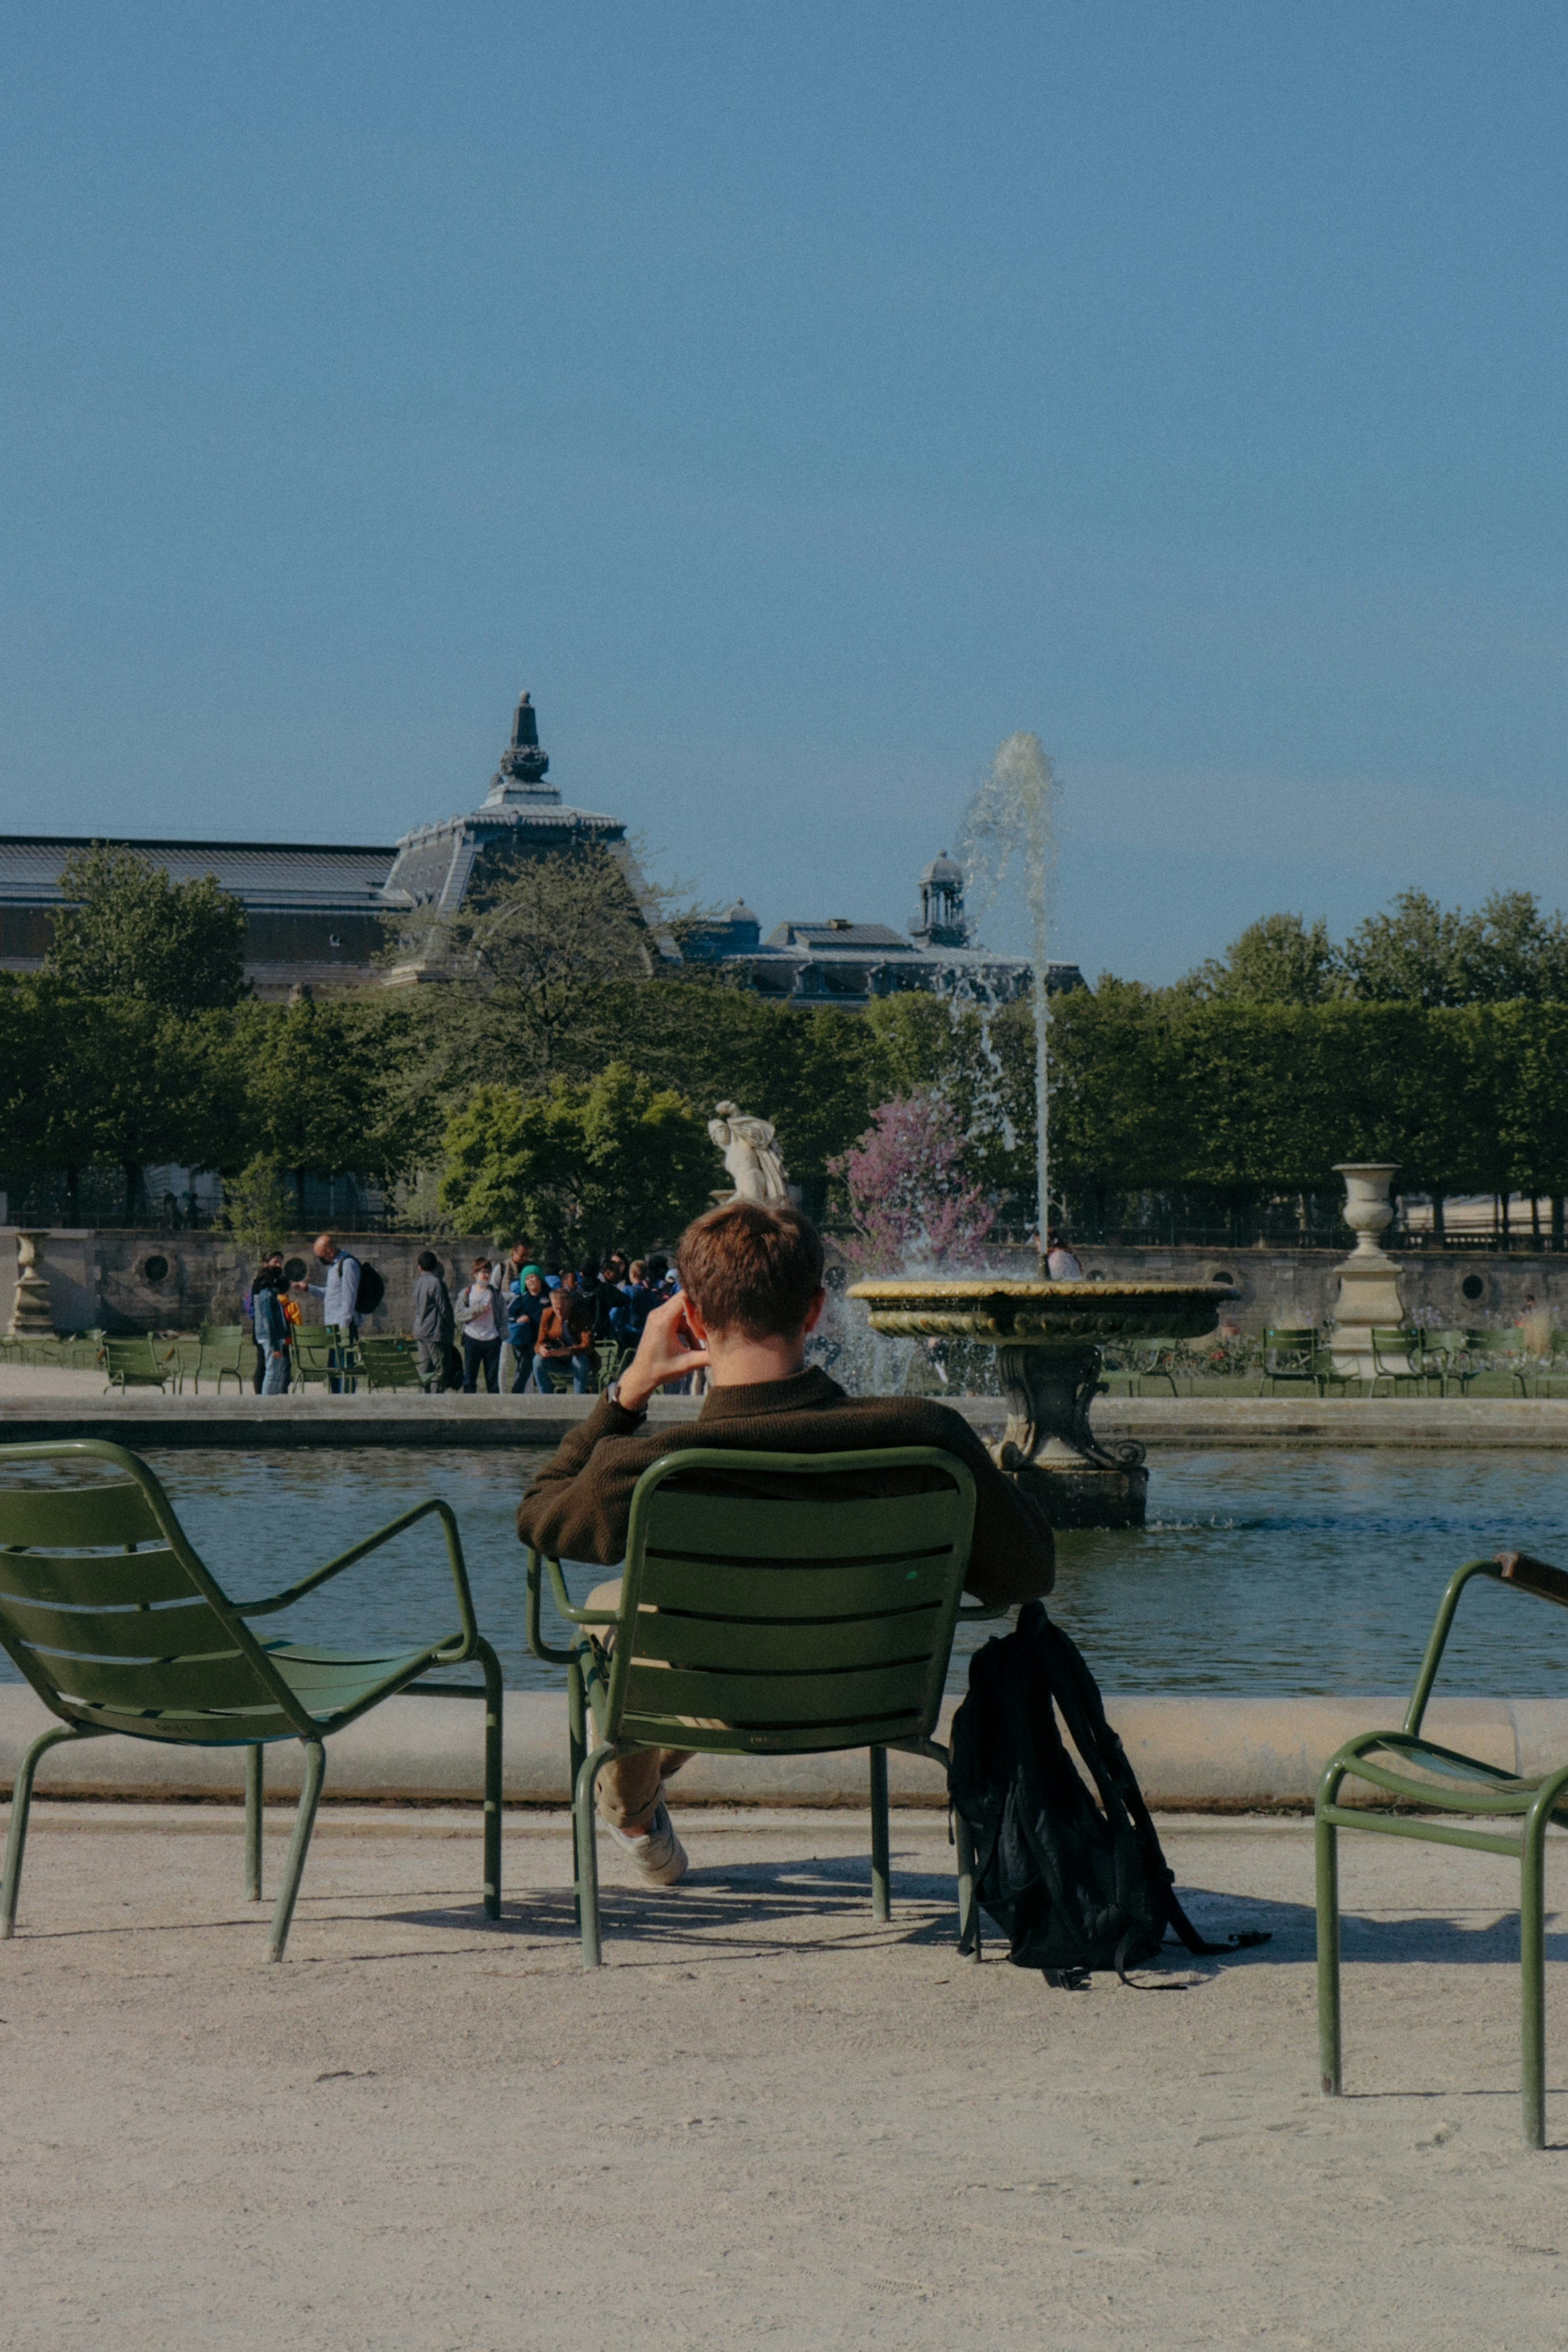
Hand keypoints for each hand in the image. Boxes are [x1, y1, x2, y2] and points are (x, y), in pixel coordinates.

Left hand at [617, 1291, 708, 1411]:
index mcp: (664, 1320)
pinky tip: (693, 1344)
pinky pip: (677, 1317)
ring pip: (682, 1310)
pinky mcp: (658, 1321)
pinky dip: (687, 1327)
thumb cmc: (661, 1371)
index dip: (701, 1298)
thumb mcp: (687, 1364)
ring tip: (702, 1340)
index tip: (715, 1304)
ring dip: (693, 1322)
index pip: (685, 1296)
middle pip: (684, 1300)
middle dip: (699, 1311)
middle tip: (712, 1323)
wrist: (641, 1376)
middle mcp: (658, 1313)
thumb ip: (707, 1356)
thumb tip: (727, 1350)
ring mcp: (657, 1316)